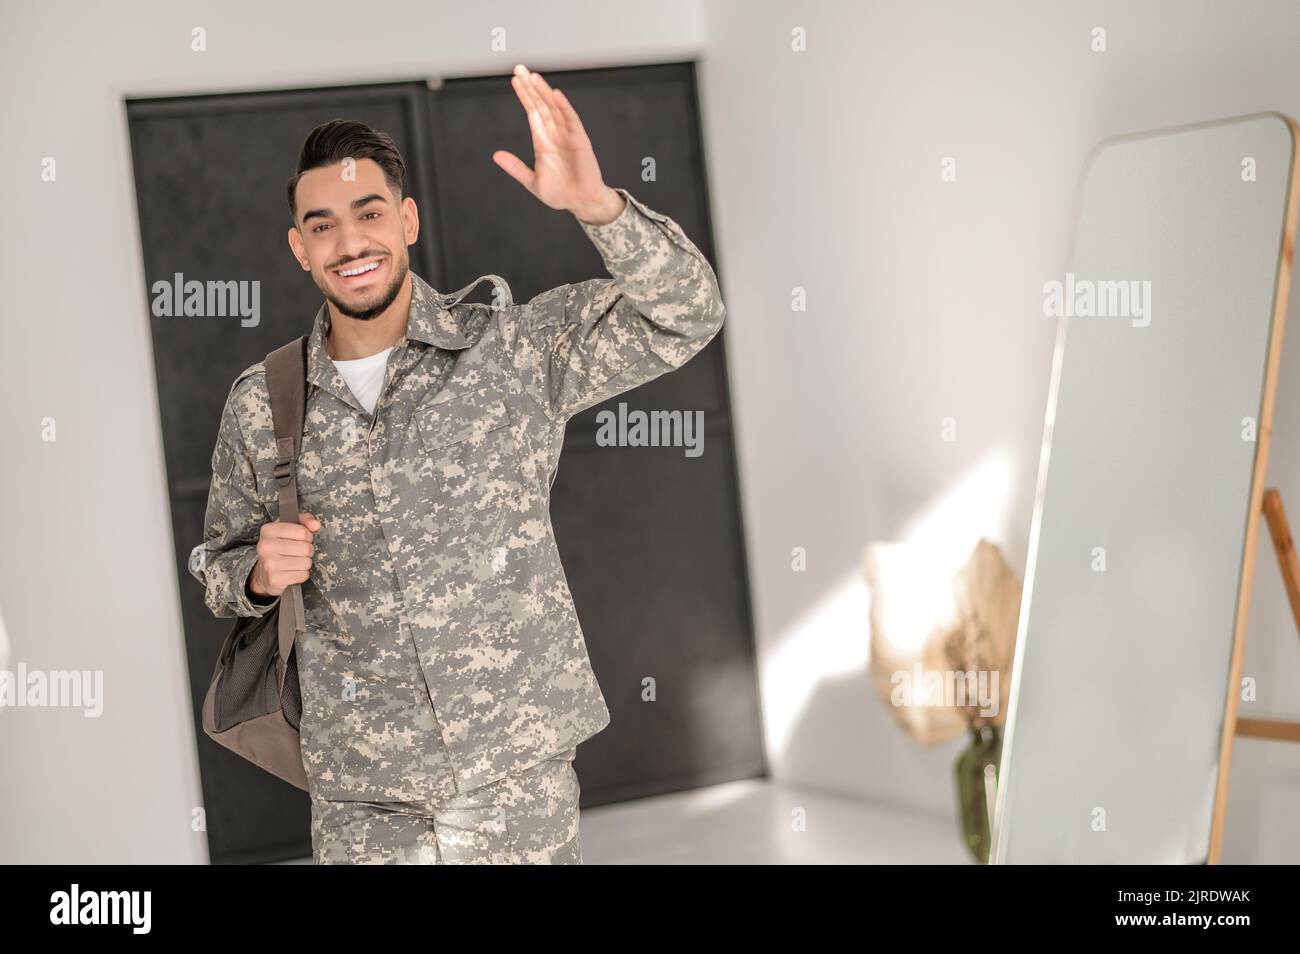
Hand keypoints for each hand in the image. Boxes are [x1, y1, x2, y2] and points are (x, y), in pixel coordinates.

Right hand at [248, 512, 320, 598]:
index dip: (307, 536)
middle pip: (305, 548)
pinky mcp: (274, 579)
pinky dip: (302, 574)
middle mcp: (265, 546)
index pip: (302, 532)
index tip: (302, 538)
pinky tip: (292, 571)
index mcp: (268, 530)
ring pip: (305, 562)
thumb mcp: (291, 528)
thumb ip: (305, 520)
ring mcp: (269, 563)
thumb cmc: (281, 547)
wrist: (264, 572)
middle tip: (299, 552)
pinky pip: (302, 575)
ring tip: (295, 561)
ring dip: (305, 563)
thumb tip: (316, 525)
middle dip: (307, 550)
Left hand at [492, 64, 624, 224]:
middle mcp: (555, 133)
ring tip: (533, 77)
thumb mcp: (532, 181)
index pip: (532, 112)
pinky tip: (555, 95)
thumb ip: (515, 167)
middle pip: (541, 104)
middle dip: (531, 87)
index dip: (524, 96)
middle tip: (520, 69)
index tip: (515, 80)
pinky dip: (564, 107)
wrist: (580, 203)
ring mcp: (567, 135)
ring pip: (554, 108)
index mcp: (543, 141)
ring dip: (544, 92)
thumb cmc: (561, 193)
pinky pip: (571, 120)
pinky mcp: (580, 140)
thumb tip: (496, 155)